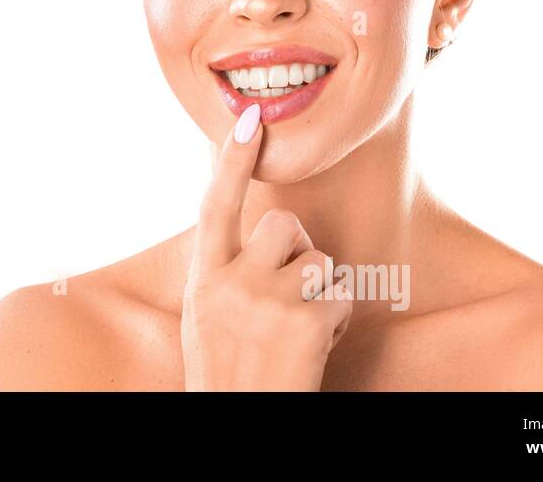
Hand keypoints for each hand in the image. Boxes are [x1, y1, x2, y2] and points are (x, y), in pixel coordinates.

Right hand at [180, 103, 353, 390]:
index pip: (215, 204)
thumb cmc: (228, 375)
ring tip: (295, 332)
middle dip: (296, 251)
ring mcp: (266, 299)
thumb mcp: (207, 318)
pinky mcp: (304, 319)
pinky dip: (334, 321)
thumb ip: (226, 274)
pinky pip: (339, 295)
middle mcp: (229, 282)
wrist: (236, 423)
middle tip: (286, 296)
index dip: (232, 159)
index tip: (249, 117)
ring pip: (318, 260)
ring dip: (318, 293)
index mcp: (203, 279)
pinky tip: (311, 349)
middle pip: (282, 224)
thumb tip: (257, 238)